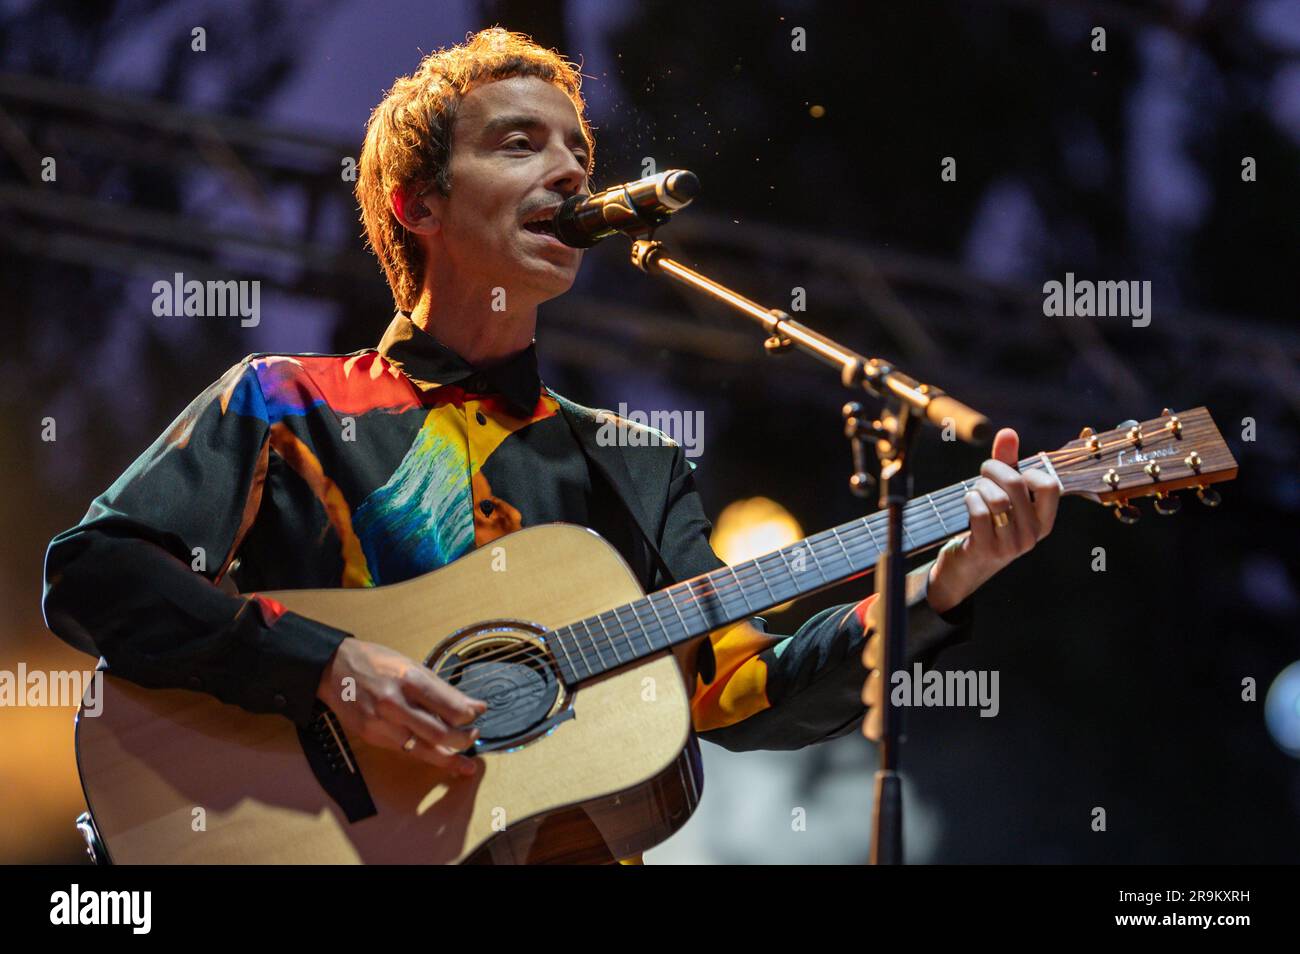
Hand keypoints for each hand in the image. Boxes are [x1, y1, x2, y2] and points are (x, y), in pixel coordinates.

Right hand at [317, 638, 487, 774]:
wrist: (333, 669)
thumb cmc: (377, 662)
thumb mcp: (412, 665)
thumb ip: (441, 689)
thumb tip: (471, 706)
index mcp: (409, 680)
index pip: (451, 707)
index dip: (471, 715)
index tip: (480, 712)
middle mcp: (395, 703)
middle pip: (440, 733)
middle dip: (463, 740)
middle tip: (473, 736)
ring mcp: (381, 723)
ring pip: (424, 750)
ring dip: (449, 757)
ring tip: (464, 759)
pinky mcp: (371, 736)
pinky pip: (405, 751)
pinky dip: (426, 755)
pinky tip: (439, 756)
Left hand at [925, 427, 1059, 614]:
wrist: (966, 567)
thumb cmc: (988, 524)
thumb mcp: (1002, 494)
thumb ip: (1008, 463)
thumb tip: (1008, 433)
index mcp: (1043, 521)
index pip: (1049, 485)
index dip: (1028, 470)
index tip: (1013, 472)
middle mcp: (1032, 535)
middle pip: (1016, 485)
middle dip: (994, 469)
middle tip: (983, 471)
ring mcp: (1010, 545)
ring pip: (996, 498)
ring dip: (980, 486)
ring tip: (975, 490)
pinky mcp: (987, 549)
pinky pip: (978, 512)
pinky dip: (970, 499)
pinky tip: (968, 501)